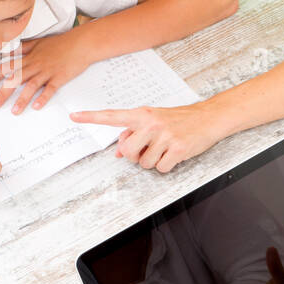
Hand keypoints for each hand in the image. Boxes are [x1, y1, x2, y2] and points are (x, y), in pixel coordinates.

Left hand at [0, 33, 91, 113]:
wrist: (80, 44)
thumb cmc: (61, 44)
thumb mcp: (38, 42)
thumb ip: (23, 48)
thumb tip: (10, 51)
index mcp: (29, 57)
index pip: (7, 66)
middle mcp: (36, 65)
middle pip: (16, 79)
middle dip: (3, 92)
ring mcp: (47, 72)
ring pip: (31, 86)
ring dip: (22, 99)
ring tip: (14, 111)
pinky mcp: (60, 78)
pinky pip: (49, 89)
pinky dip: (43, 98)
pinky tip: (37, 106)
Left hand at [70, 101, 228, 172]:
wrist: (209, 118)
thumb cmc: (180, 120)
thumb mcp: (155, 121)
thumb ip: (135, 134)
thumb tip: (119, 153)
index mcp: (142, 114)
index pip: (112, 116)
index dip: (92, 117)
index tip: (74, 116)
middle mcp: (151, 123)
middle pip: (128, 152)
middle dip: (137, 156)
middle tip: (150, 149)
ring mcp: (164, 136)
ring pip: (145, 163)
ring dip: (154, 162)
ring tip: (166, 149)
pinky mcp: (178, 148)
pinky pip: (161, 168)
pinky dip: (167, 166)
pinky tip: (175, 154)